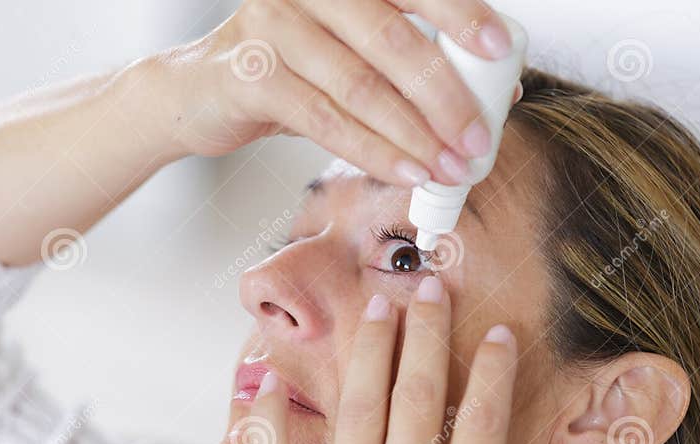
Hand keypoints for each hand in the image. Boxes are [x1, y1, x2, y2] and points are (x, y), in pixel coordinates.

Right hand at [147, 0, 517, 185]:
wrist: (197, 93)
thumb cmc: (288, 73)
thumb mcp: (350, 57)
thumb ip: (411, 66)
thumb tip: (496, 90)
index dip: (461, 14)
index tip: (502, 50)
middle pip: (394, 41)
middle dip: (446, 96)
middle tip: (478, 140)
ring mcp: (274, 25)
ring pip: (362, 87)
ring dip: (415, 135)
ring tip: (450, 169)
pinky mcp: (252, 74)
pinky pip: (325, 120)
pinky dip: (373, 151)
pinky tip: (407, 172)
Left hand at [247, 276, 586, 443]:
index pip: (480, 428)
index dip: (491, 373)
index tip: (497, 333)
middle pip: (415, 400)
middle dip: (424, 335)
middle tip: (427, 285)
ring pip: (355, 414)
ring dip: (366, 353)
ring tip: (374, 306)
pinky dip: (267, 423)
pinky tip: (267, 381)